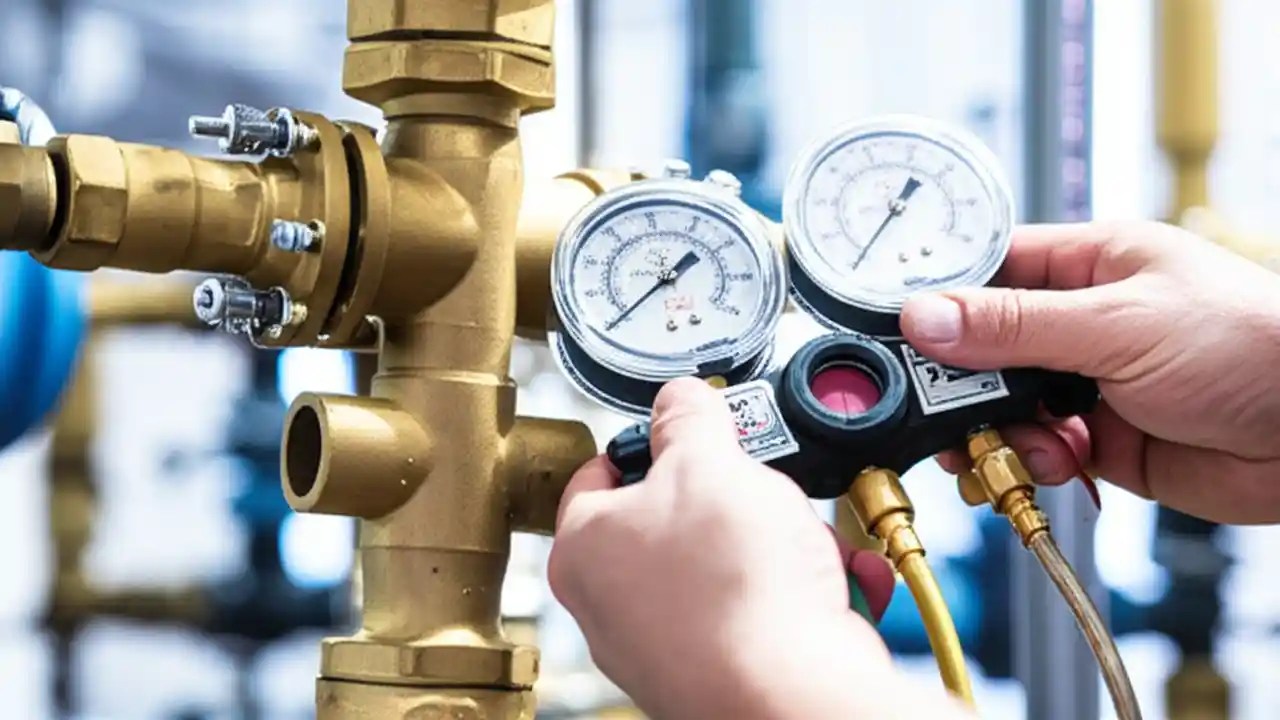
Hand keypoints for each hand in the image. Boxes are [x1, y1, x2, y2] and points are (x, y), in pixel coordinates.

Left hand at [549, 378, 964, 719]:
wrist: (794, 691)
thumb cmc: (732, 592)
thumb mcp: (708, 463)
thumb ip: (689, 420)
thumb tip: (681, 399)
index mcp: (585, 549)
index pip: (597, 474)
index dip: (648, 443)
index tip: (684, 431)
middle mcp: (616, 606)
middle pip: (679, 520)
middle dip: (738, 500)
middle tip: (762, 492)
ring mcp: (672, 644)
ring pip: (732, 564)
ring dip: (785, 544)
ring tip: (807, 545)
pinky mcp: (728, 670)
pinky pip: (768, 610)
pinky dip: (808, 591)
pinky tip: (835, 584)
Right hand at [901, 221, 1279, 523]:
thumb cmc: (1255, 345)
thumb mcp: (1117, 325)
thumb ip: (1014, 327)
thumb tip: (928, 316)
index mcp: (1090, 265)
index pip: (989, 269)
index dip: (941, 299)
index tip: (905, 333)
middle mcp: (1083, 321)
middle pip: (985, 347)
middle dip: (963, 383)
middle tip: (948, 408)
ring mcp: (1090, 382)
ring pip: (1004, 406)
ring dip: (999, 430)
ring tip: (1016, 443)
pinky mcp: (1102, 439)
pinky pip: (1039, 449)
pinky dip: (1037, 461)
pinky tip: (1063, 461)